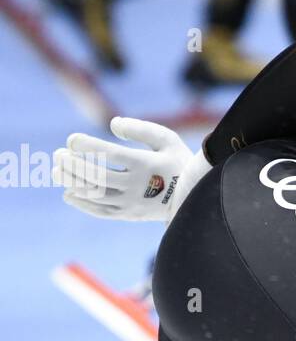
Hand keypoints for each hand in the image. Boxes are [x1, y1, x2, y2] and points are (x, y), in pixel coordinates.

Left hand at [54, 117, 210, 221]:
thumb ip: (141, 128)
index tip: (72, 140)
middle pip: (97, 176)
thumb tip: (112, 124)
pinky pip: (101, 211)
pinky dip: (83, 203)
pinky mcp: (129, 215)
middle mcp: (137, 186)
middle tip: (57, 154)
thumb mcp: (167, 140)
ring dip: (73, 181)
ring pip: (95, 194)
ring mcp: (132, 203)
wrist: (195, 199)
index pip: (110, 154)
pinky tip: (68, 193)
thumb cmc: (178, 162)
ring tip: (56, 170)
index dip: (87, 146)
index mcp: (146, 164)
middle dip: (73, 164)